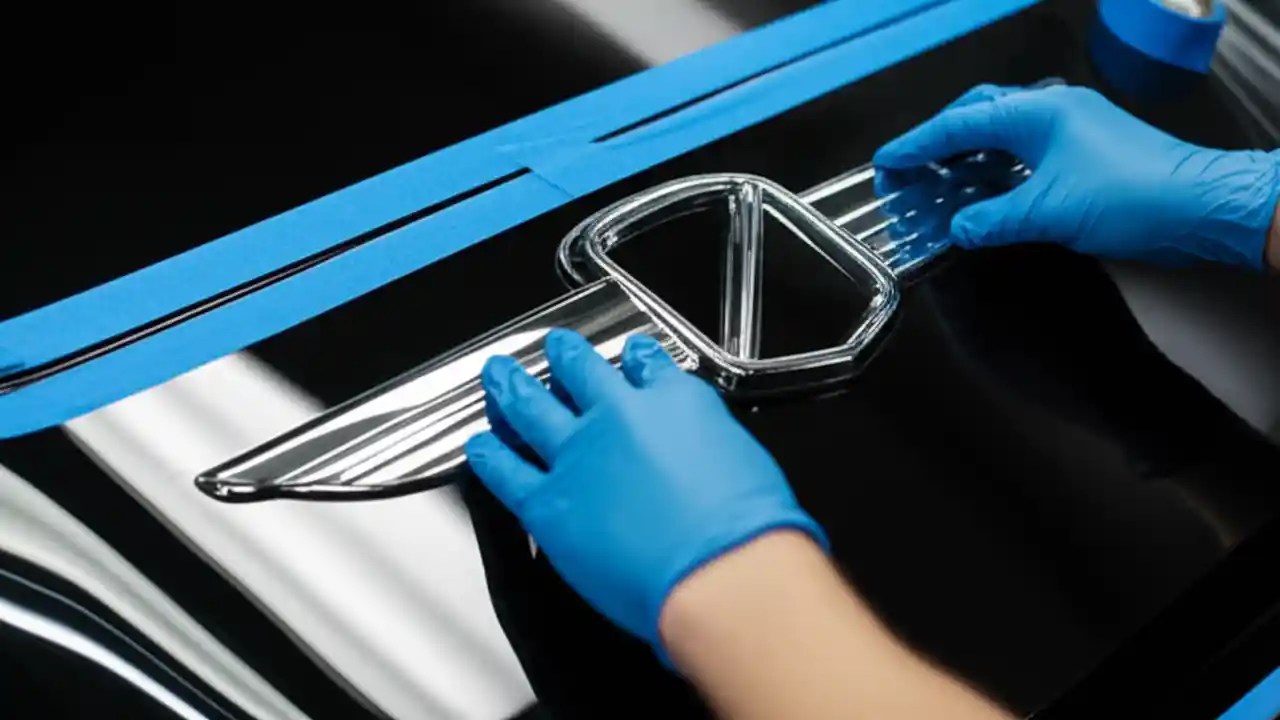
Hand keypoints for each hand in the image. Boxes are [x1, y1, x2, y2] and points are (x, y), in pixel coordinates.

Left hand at [465, 330, 825, 649]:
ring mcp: (577, 455)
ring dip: (510, 387)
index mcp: (676, 401)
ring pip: (530, 407)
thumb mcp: (743, 462)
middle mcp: (620, 416)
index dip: (633, 356)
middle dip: (562, 354)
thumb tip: (699, 455)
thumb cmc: (747, 529)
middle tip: (552, 345)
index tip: (629, 353)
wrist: (721, 571)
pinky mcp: (548, 501)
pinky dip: (489, 454)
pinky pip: (506, 469)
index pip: (647, 363)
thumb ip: (706, 447)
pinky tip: (480, 445)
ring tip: (498, 375)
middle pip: (579, 371)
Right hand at [874, 83, 1279, 269]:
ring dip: (966, 156)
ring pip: (1002, 132)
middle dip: (938, 142)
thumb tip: (957, 228)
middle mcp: (1052, 110)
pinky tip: (983, 192)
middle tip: (908, 169)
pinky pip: (1024, 150)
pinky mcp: (1084, 151)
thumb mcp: (1048, 214)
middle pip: (978, 116)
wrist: (1199, 206)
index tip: (886, 162)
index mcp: (1038, 112)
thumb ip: (992, 220)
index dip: (917, 145)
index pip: (959, 124)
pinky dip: (995, 168)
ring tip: (936, 182)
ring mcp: (1071, 128)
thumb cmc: (1132, 197)